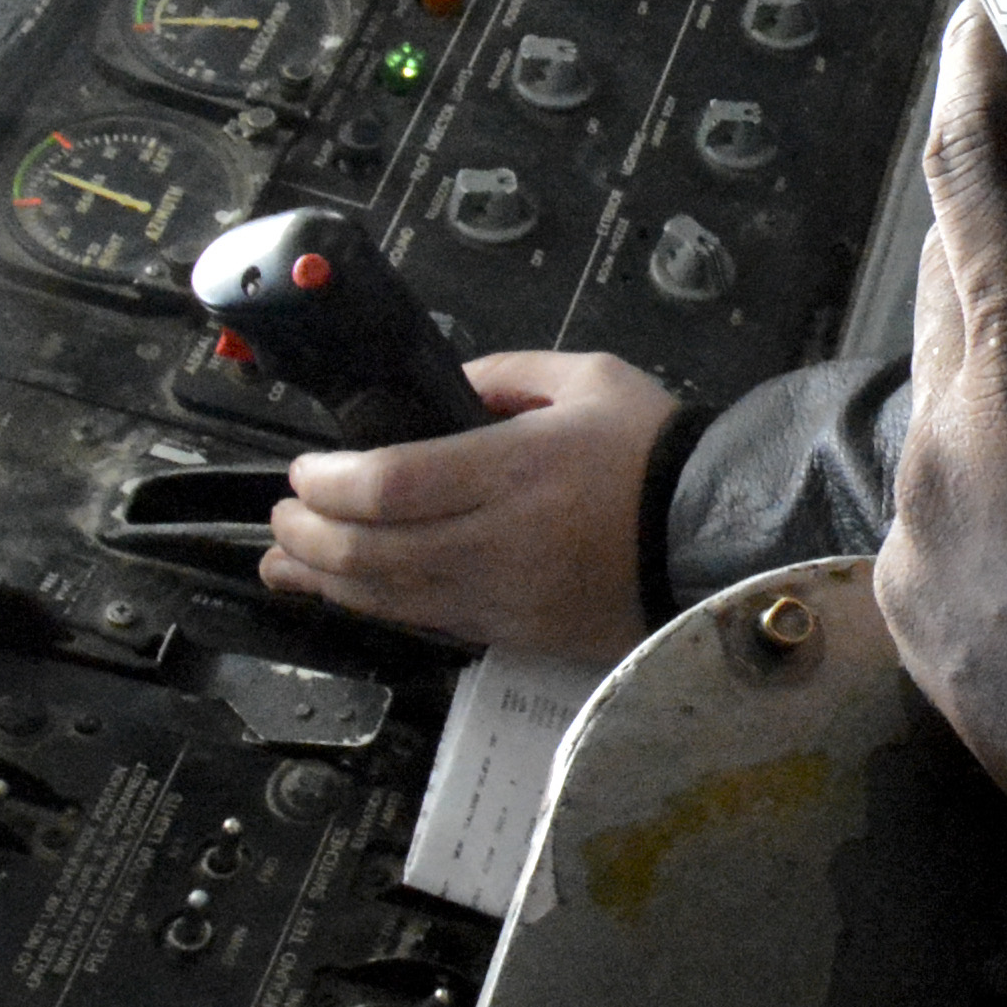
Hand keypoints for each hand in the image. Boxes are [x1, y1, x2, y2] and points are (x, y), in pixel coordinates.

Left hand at [260, 351, 675, 658]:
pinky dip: (372, 609)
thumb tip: (448, 390)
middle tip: (284, 512)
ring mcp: (506, 596)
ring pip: (389, 597)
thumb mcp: (590, 378)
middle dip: (310, 532)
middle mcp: (501, 539)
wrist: (723, 535)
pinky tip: (340, 595)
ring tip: (283, 558)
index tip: (304, 470)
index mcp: (517, 466)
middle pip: (374, 549)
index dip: (330, 482)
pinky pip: (427, 625)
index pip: (393, 482)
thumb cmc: (657, 452)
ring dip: (323, 579)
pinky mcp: (517, 633)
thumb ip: (507, 374)